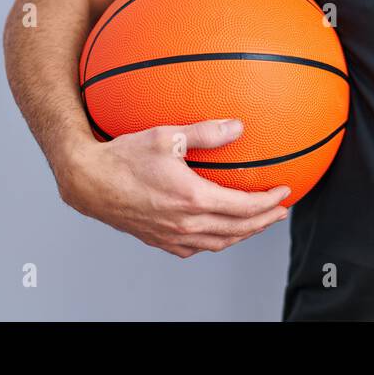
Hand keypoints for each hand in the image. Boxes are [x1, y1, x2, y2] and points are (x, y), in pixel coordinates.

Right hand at [58, 118, 290, 258]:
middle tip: (282, 210)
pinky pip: (196, 248)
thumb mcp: (167, 135)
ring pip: (219, 243)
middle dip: (265, 221)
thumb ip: (206, 132)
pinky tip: (222, 231)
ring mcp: (171, 235)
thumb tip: (239, 126)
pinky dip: (217, 241)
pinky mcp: (158, 240)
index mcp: (192, 198)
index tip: (286, 192)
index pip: (243, 207)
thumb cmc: (124, 156)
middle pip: (237, 230)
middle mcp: (184, 223)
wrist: (87, 181)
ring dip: (244, 234)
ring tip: (260, 222)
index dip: (269, 202)